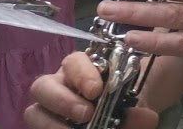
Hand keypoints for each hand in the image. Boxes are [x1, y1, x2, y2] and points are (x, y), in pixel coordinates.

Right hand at [23, 52, 157, 128]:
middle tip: (86, 114)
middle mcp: (59, 85)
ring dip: (51, 123)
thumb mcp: (134, 102)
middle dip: (62, 100)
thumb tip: (148, 118)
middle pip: (42, 85)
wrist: (125, 114)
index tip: (97, 90)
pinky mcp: (46, 123)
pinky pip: (38, 128)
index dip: (82, 74)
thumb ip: (138, 109)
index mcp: (82, 69)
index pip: (73, 62)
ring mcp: (49, 108)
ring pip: (33, 111)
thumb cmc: (125, 99)